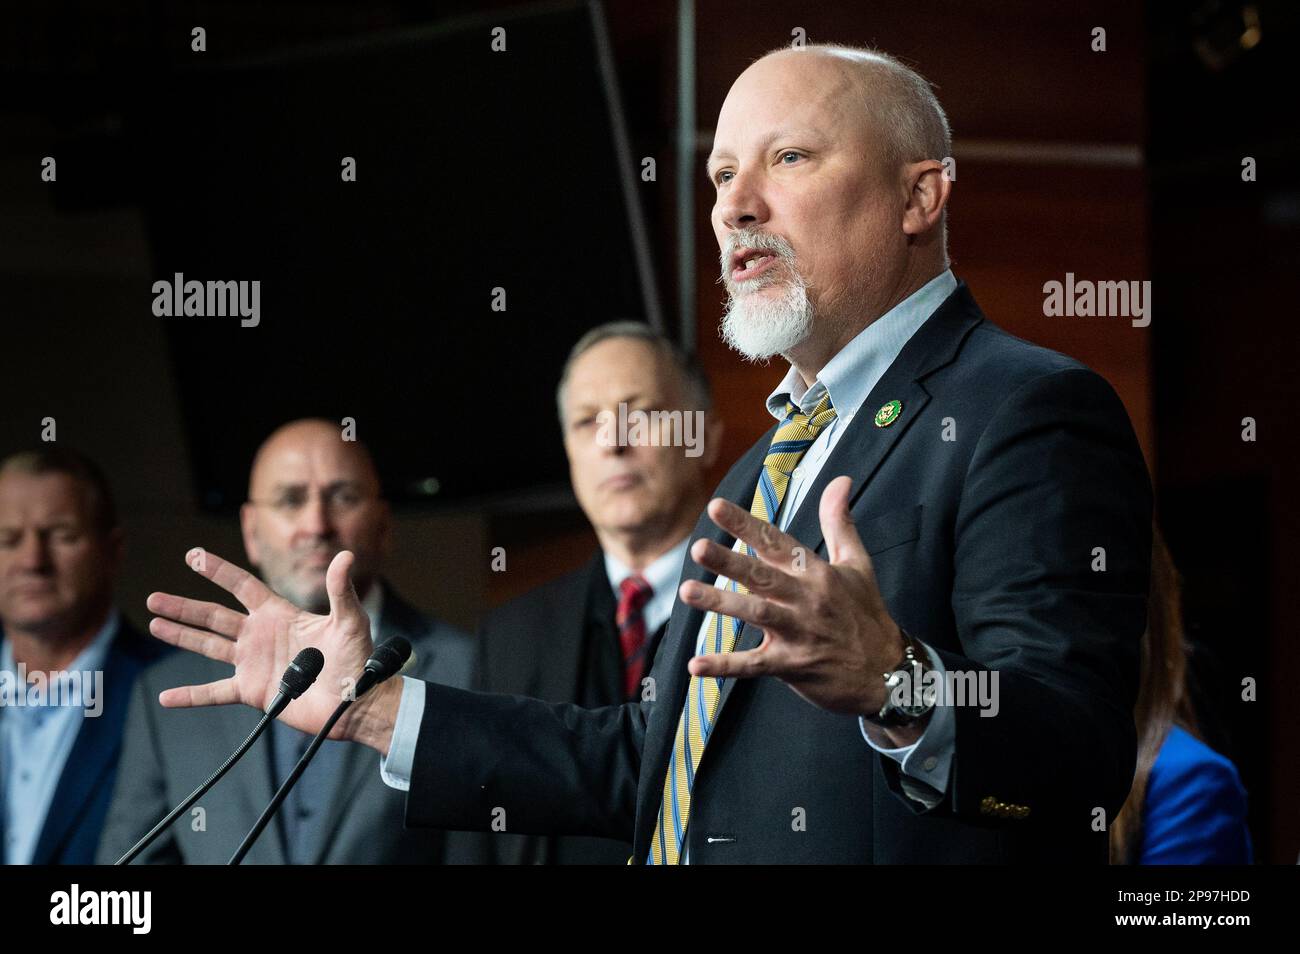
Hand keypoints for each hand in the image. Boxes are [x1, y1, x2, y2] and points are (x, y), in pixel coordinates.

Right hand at [147, 548, 397, 749]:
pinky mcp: (253, 691)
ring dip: (181, 636)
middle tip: (153, 597)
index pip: (242, 586)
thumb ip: (341, 590)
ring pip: (208, 646)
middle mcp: (261, 636)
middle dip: (184, 607)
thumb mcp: (350, 620)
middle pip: (214, 616)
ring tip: (154, 624)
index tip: (193, 555)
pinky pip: (214, 692)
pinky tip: (166, 698)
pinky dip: (190, 695)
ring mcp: (254, 663)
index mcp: (279, 615)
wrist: (356, 701)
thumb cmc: (357, 658)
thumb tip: (345, 556)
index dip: (219, 571)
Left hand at [679, 475, 906, 715]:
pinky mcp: (791, 666)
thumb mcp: (858, 564)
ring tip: (687, 592)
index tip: (716, 507)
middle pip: (763, 576)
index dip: (746, 524)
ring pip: (755, 614)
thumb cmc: (867, 614)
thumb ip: (839, 522)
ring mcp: (798, 633)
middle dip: (730, 562)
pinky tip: (695, 665)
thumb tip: (841, 479)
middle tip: (698, 548)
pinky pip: (753, 665)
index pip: (776, 542)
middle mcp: (806, 599)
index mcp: (817, 572)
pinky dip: (724, 666)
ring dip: (721, 604)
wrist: (890, 673)